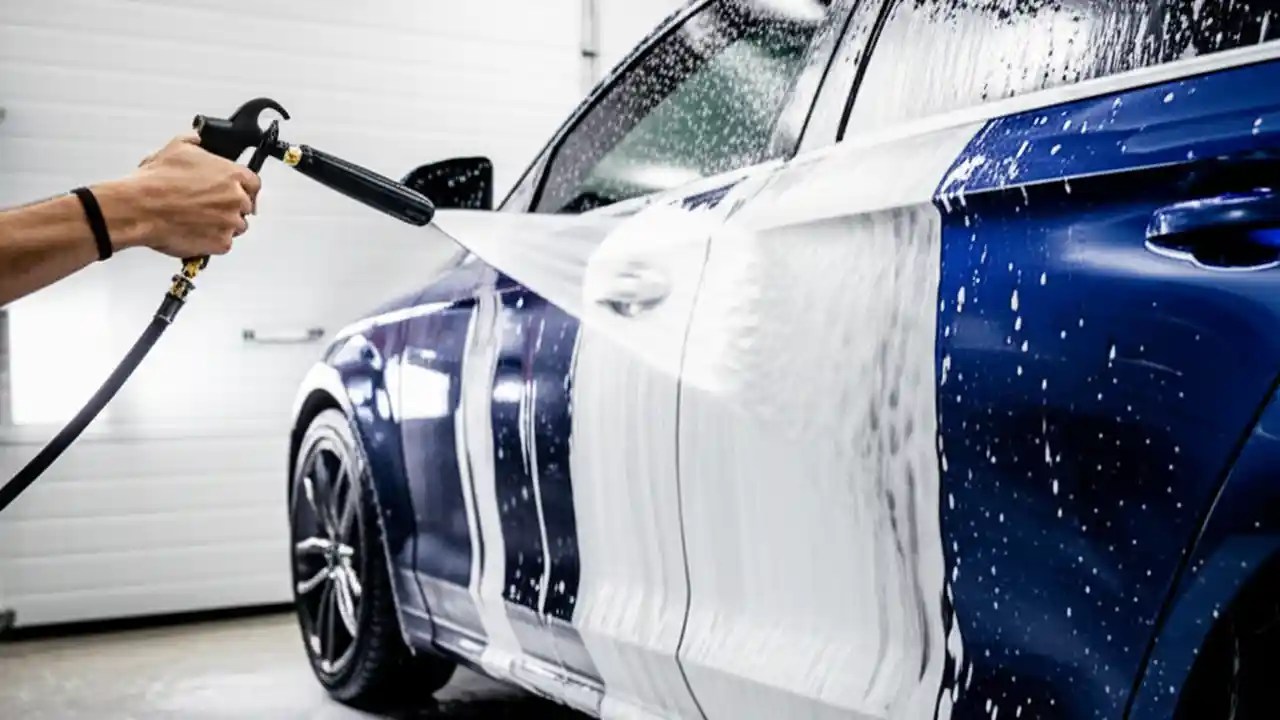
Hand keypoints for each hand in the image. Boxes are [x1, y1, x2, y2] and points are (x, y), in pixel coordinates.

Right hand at [94, 134, 261, 256]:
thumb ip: (193, 141)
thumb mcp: (175, 148)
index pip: (253, 183)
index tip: (237, 191)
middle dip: (230, 207)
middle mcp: (235, 199)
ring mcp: (230, 223)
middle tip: (208, 207)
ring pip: (237, 227)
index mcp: (231, 174)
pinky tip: (195, 232)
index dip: (244, 188)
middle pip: (245, 206)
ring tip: (198, 220)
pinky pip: (223, 244)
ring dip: (223, 224)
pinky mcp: (221, 243)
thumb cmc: (155, 182)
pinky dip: (212, 241)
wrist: (139, 209)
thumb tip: (196, 138)